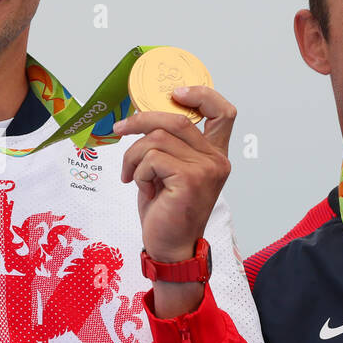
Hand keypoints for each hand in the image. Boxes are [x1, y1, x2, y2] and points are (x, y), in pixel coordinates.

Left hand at [114, 86, 235, 261]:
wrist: (170, 248)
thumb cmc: (166, 210)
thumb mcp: (168, 170)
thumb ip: (168, 144)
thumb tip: (142, 116)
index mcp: (214, 154)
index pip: (223, 112)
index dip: (200, 95)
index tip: (174, 94)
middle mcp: (216, 159)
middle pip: (177, 118)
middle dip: (141, 120)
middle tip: (119, 129)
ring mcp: (206, 169)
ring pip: (157, 138)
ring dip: (134, 156)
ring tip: (132, 176)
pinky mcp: (190, 179)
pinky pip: (151, 158)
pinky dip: (137, 170)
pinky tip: (142, 188)